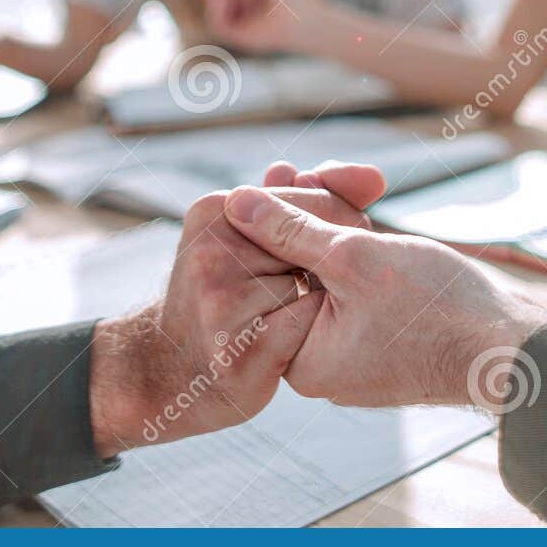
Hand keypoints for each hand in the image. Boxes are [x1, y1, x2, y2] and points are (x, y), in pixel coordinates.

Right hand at [89, 163, 383, 452]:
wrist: (173, 369)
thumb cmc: (228, 294)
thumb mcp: (254, 236)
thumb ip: (311, 203)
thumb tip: (374, 177)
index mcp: (216, 209)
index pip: (310, 197)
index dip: (339, 221)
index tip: (334, 243)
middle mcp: (213, 249)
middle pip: (315, 242)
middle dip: (328, 262)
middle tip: (312, 283)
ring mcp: (220, 300)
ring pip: (313, 285)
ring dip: (317, 301)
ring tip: (283, 314)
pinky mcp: (236, 350)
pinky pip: (305, 326)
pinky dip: (308, 334)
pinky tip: (286, 341)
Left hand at [222, 179, 546, 410]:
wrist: (510, 350)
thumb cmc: (436, 309)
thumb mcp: (353, 257)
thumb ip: (291, 230)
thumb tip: (236, 203)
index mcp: (299, 355)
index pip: (263, 275)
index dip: (268, 217)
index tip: (280, 173)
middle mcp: (318, 360)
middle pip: (293, 272)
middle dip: (303, 214)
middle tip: (306, 170)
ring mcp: (351, 349)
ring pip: (325, 272)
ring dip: (334, 223)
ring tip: (345, 181)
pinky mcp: (379, 336)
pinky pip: (354, 285)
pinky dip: (358, 247)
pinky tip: (362, 209)